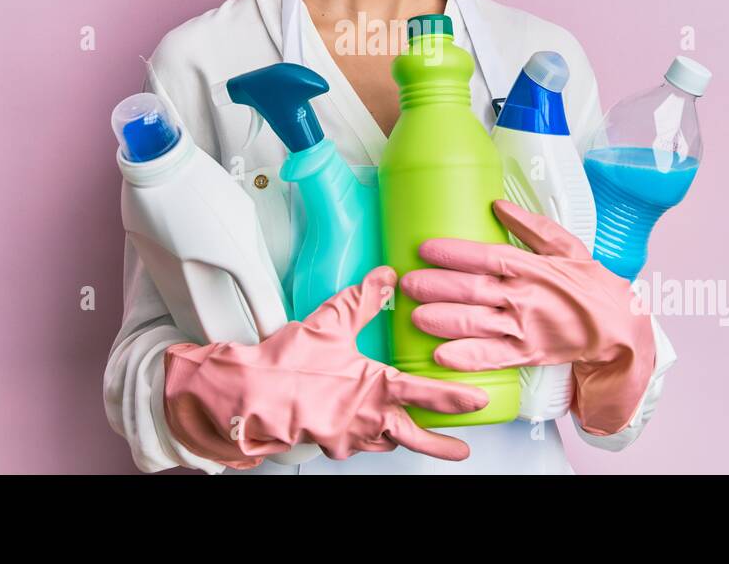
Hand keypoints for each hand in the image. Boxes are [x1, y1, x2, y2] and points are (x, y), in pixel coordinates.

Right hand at [163, 266, 489, 469]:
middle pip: (414, 437)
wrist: (251, 399)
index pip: (427, 395)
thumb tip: (386, 277)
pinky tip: (359, 423)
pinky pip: (354, 441)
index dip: (456, 398)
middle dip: (441, 445)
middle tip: (461, 450)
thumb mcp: (330, 323)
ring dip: (398, 437)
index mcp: (376, 389)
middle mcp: (368, 419)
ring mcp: (348, 437)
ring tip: (406, 431)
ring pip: (384, 440)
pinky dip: (363, 434)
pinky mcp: (328, 444)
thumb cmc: (289, 367)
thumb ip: (363, 299)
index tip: (478, 400)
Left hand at [400, 199, 653, 371]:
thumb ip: (531, 226)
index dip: (453, 253)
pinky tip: (441, 356)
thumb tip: (496, 204)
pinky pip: (493, 357)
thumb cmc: (589, 283)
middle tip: (408, 283)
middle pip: (472, 290)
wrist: (618, 327)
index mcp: (532, 267)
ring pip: (476, 324)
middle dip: (435, 287)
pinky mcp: (528, 354)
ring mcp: (525, 328)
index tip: (425, 249)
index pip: (486, 257)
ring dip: (442, 320)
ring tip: (414, 315)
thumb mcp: (567, 247)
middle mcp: (525, 297)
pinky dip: (467, 358)